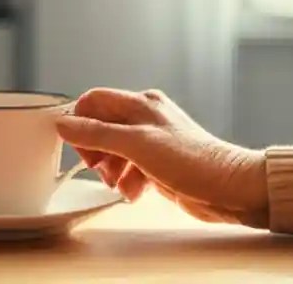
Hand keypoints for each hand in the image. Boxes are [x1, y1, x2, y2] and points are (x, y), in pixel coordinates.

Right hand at [56, 88, 267, 226]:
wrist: (228, 188)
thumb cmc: (192, 160)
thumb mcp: (136, 145)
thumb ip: (97, 134)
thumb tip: (64, 123)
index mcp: (141, 103)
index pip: (95, 101)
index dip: (80, 122)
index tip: (78, 146)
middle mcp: (146, 118)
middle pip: (101, 127)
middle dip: (95, 150)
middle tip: (99, 168)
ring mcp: (152, 141)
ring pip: (114, 151)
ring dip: (110, 169)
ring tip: (119, 183)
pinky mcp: (159, 163)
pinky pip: (130, 168)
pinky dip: (127, 180)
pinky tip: (134, 192)